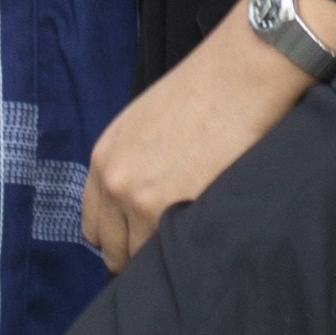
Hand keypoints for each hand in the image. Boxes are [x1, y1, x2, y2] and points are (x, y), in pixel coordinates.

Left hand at [82, 0, 335, 272]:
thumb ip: (130, 167)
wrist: (241, 74)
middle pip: (113, 251)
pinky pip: (172, 254)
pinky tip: (205, 236)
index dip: (120, 238)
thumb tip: (136, 207)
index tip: (143, 240)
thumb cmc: (202, 92)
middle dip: (139, 255)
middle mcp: (114, 182)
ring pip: (142, 260)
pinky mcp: (176, 211)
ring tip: (191, 241)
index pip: (94, 228)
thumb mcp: (142, 126)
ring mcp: (142, 200)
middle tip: (172, 245)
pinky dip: (187, 252)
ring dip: (164, 256)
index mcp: (103, 160)